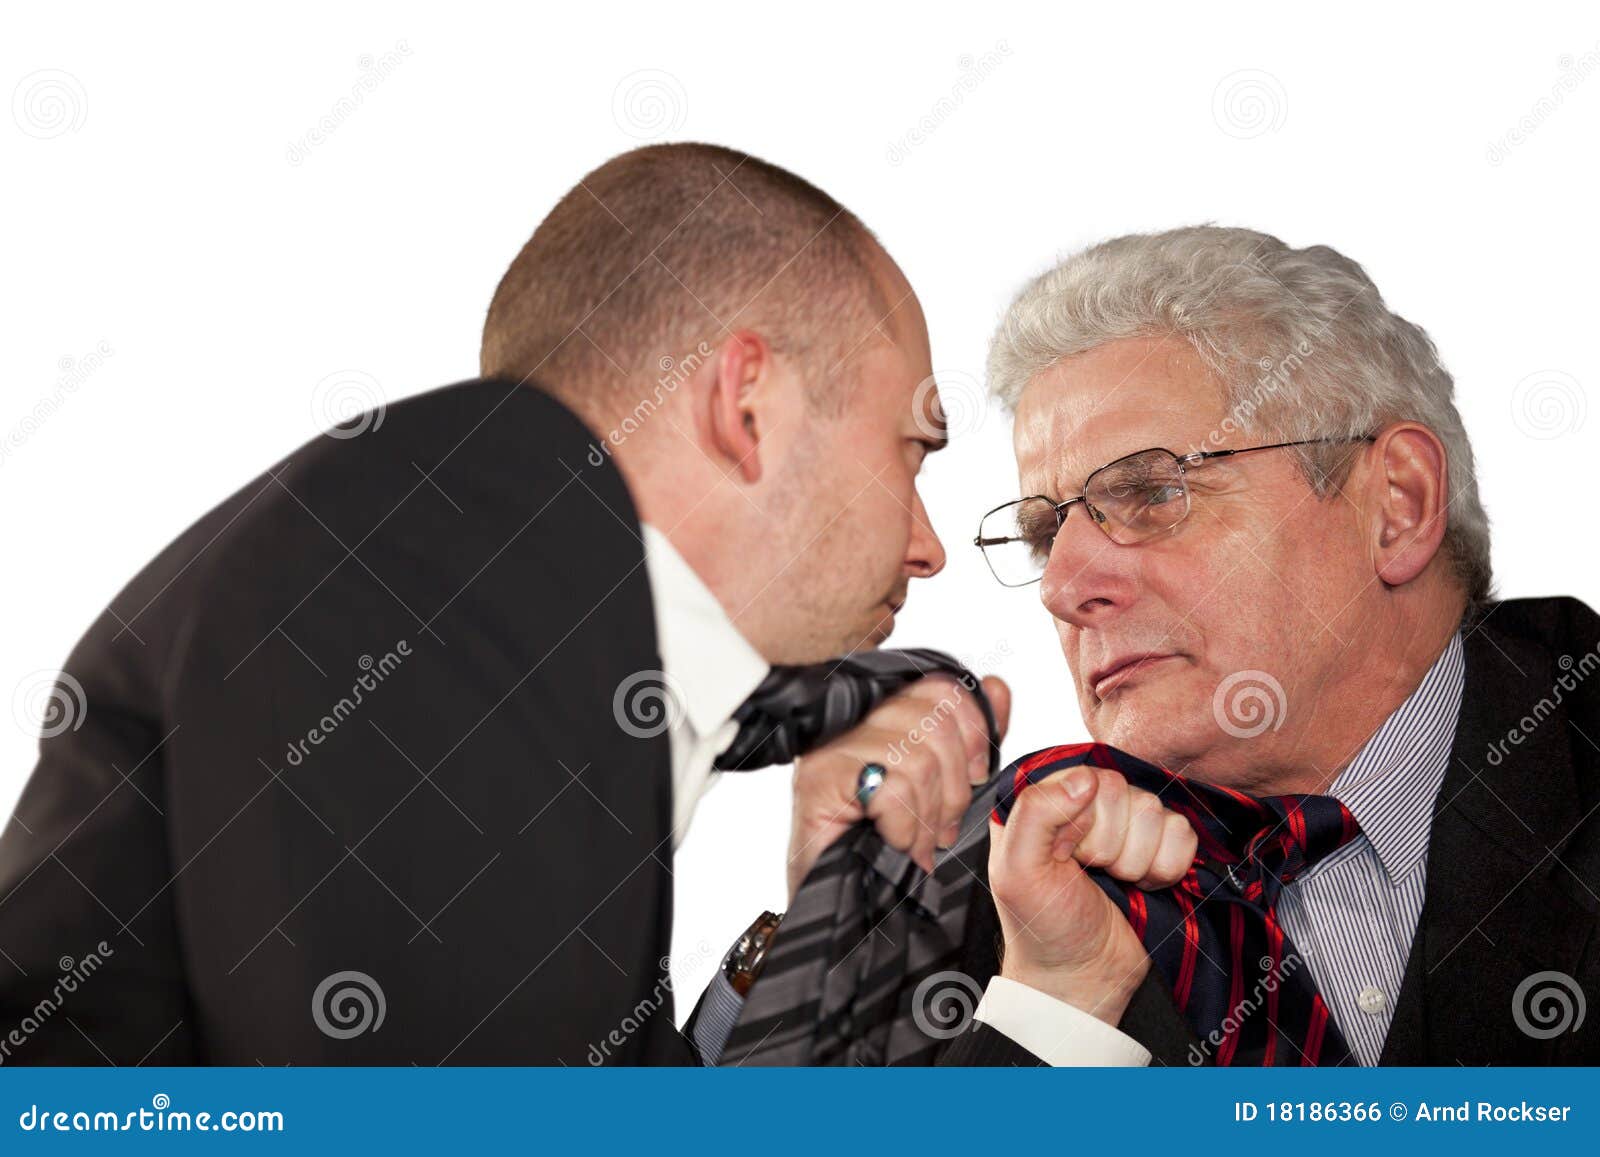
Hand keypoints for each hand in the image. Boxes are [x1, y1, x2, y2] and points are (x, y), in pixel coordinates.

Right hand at [786, 674, 1010, 899]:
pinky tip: (893, 844)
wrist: (842, 906)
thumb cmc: (890, 844)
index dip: (972, 729)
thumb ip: (969, 737)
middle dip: (954, 787)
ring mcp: (829, 748)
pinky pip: (890, 791)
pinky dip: (903, 827)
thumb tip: (996, 686)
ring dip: (927, 817)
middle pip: (934, 724)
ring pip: (916, 761)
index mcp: (880, 712)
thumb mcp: (943, 786)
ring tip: (917, 844)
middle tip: (943, 828)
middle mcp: (850, 721)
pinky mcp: (817, 781)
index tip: (977, 774)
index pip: (940, 688)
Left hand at [988, 764, 1198, 1025]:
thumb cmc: (1041, 926)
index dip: (1081, 819)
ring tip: (1112, 882)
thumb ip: (1036, 812)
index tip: (1066, 853)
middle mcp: (1085, 805)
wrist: (1081, 979)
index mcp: (1044, 800)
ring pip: (1155, 810)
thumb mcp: (1016, 870)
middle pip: (1124, 790)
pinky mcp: (1160, 847)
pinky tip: (1140, 886)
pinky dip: (1165, 867)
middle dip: (1109, 845)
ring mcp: (1126, 825)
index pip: (1085, 775)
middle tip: (1090, 873)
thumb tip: (1086, 779)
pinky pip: (1183, 833)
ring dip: (1136, 860)